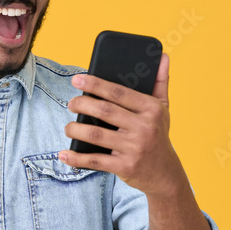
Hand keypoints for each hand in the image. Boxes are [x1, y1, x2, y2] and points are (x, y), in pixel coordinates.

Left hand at [61, 53, 185, 195]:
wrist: (165, 174)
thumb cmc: (159, 135)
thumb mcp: (163, 109)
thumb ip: (160, 82)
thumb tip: (162, 56)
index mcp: (151, 109)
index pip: (118, 92)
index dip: (95, 84)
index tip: (77, 80)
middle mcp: (144, 127)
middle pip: (104, 111)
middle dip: (81, 105)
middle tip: (71, 103)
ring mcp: (134, 148)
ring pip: (96, 135)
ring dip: (75, 129)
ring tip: (68, 127)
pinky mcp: (125, 167)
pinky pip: (95, 161)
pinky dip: (77, 158)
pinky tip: (65, 154)